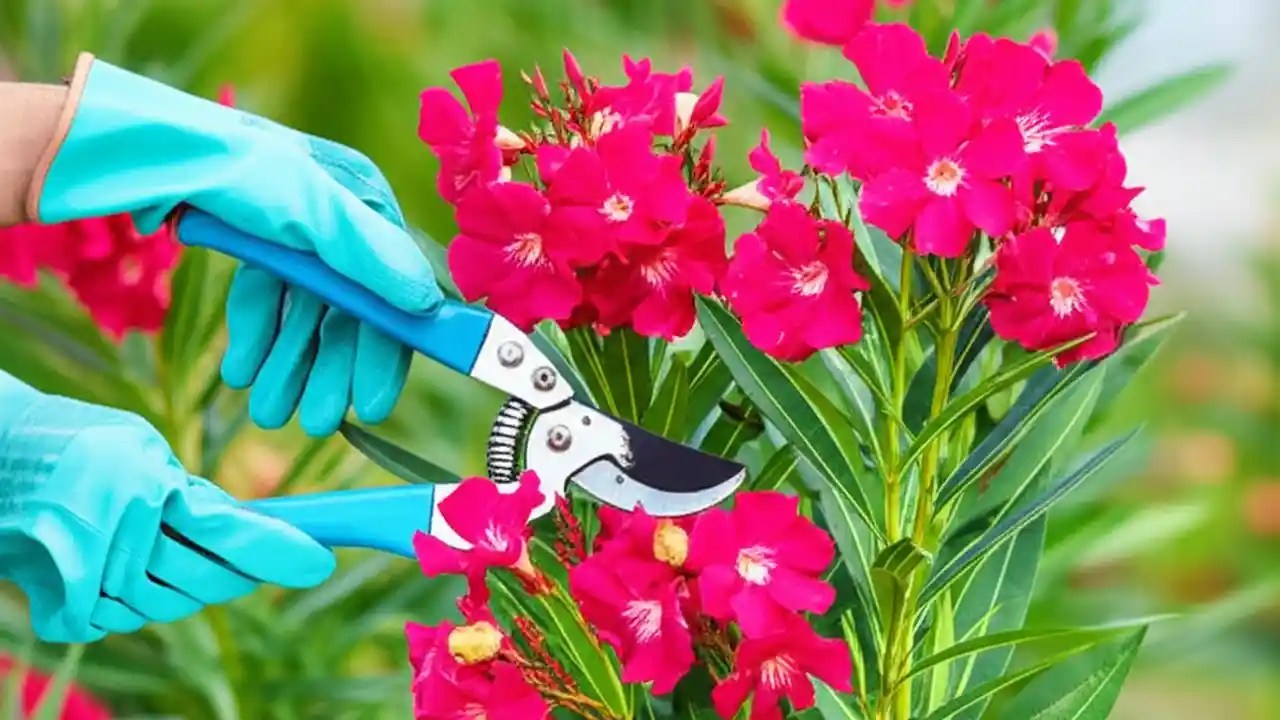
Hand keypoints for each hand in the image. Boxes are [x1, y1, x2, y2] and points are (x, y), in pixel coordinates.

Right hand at [0, 372, 333, 642]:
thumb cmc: (78, 441)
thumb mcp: (143, 446)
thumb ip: (189, 489)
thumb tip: (242, 526)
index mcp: (146, 483)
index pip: (231, 531)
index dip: (281, 552)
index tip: (318, 563)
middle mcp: (116, 530)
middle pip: (202, 581)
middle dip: (235, 575)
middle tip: (247, 564)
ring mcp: (80, 569)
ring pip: (161, 607)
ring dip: (181, 589)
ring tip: (168, 553)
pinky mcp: (52, 595)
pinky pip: (112, 621)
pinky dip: (125, 604)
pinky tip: (120, 572)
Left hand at [33, 55, 441, 434]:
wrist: (144, 150)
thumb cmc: (235, 171)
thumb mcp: (312, 212)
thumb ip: (370, 258)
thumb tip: (427, 305)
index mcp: (365, 202)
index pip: (392, 293)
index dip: (384, 352)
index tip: (370, 406)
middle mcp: (338, 219)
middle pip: (347, 312)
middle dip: (328, 370)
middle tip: (313, 421)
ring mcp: (293, 232)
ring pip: (304, 314)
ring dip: (289, 365)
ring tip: (268, 411)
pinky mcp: (253, 240)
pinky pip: (267, 301)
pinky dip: (257, 339)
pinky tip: (240, 372)